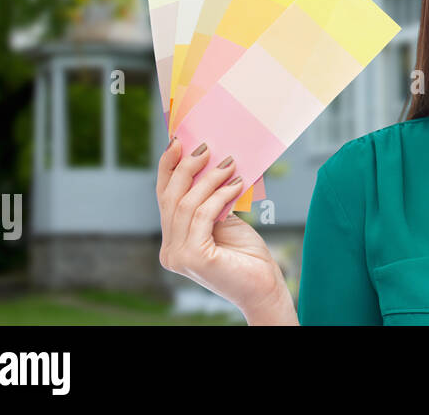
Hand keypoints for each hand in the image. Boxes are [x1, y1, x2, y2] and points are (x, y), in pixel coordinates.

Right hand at [156, 137, 290, 320]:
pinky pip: (202, 216)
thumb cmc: (247, 256)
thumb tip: (211, 162)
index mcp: (173, 241)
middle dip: (187, 168)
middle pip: (170, 198)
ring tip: (230, 164)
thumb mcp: (224, 222)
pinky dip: (219, 196)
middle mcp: (169, 250)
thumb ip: (210, 202)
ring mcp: (178, 257)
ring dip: (209, 179)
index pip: (164, 198)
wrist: (264, 288)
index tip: (178, 141)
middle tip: (207, 147)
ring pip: (186, 205)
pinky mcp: (194, 259)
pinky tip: (236, 185)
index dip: (168, 168)